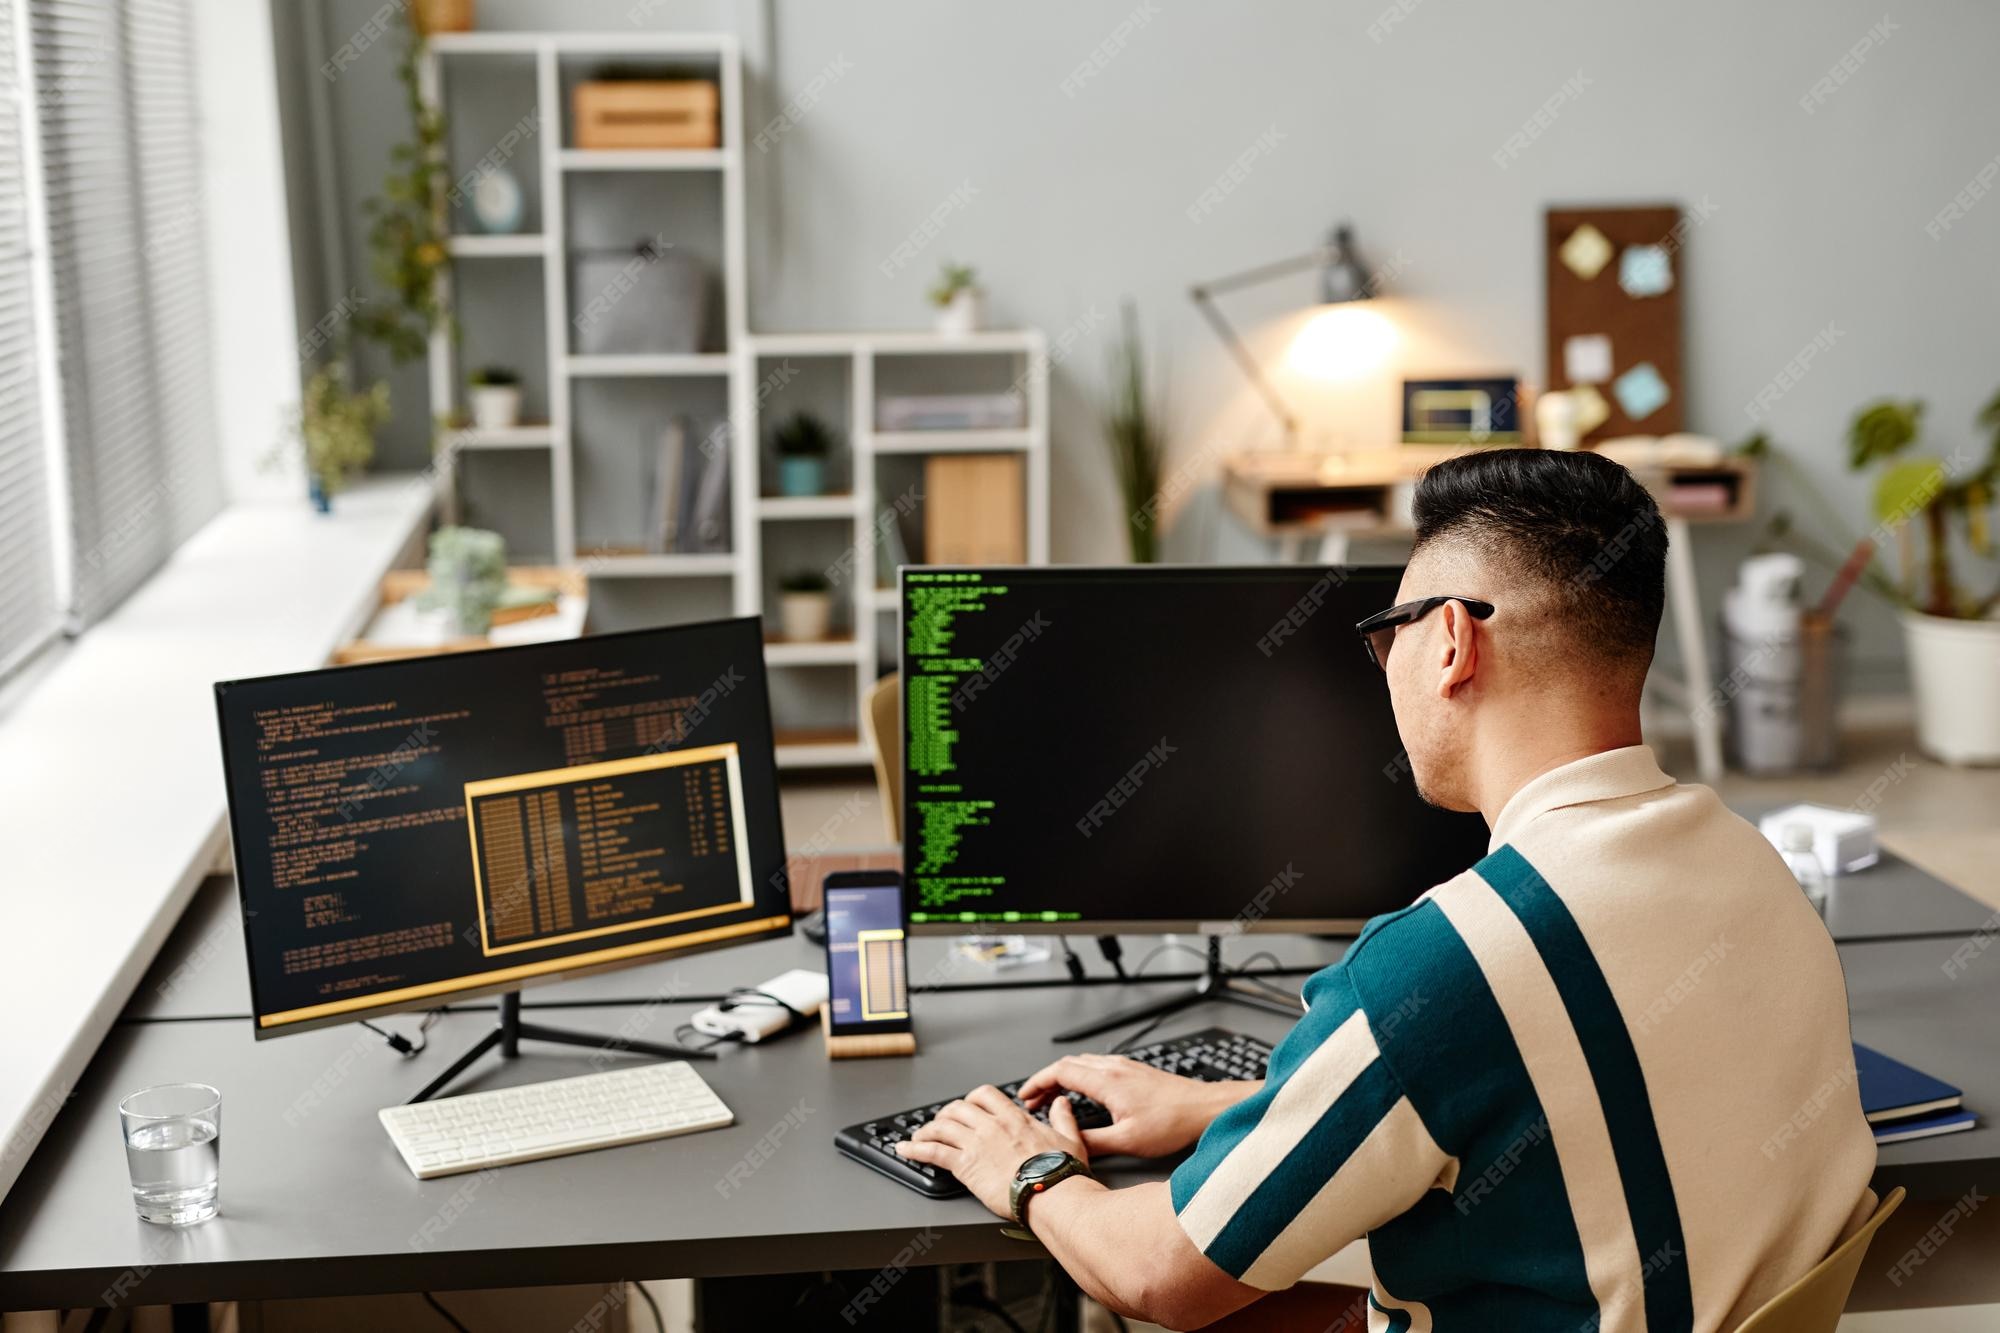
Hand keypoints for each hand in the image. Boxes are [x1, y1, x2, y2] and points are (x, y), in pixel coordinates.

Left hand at [896, 1085, 1087, 1220]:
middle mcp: (992, 1126)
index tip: (968, 1108)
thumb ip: (1063, 1118)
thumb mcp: (1070, 1139)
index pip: (985, 1095)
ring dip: (926, 1130)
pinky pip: (932, 1151)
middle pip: (958, 1108)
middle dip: (946, 1114)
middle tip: (941, 1123)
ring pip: (942, 1126)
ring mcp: (976, 1144)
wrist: (1052, 1193)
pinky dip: (915, 1149)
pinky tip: (904, 1150)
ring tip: (918, 1137)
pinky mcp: (965, 1166)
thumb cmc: (1061, 1173)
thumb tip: (1062, 1103)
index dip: (972, 1100)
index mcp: (1014, 1118)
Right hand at [1019, 1054, 1248, 1158]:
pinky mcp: (1136, 1072)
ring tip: (1055, 1097)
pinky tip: (1086, 1094)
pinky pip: (1098, 1066)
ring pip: (1084, 1064)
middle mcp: (1114, 1068)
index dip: (1037, 1082)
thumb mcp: (1128, 1140)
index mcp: (1107, 1081)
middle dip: (1046, 1080)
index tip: (1025, 1095)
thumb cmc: (1174, 1122)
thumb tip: (1071, 1146)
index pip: (1060, 1071)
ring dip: (1064, 1077)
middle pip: (1068, 1064)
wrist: (1205, 1108)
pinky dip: (1081, 1076)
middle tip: (1034, 1100)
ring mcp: (1126, 1068)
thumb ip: (1094, 1142)